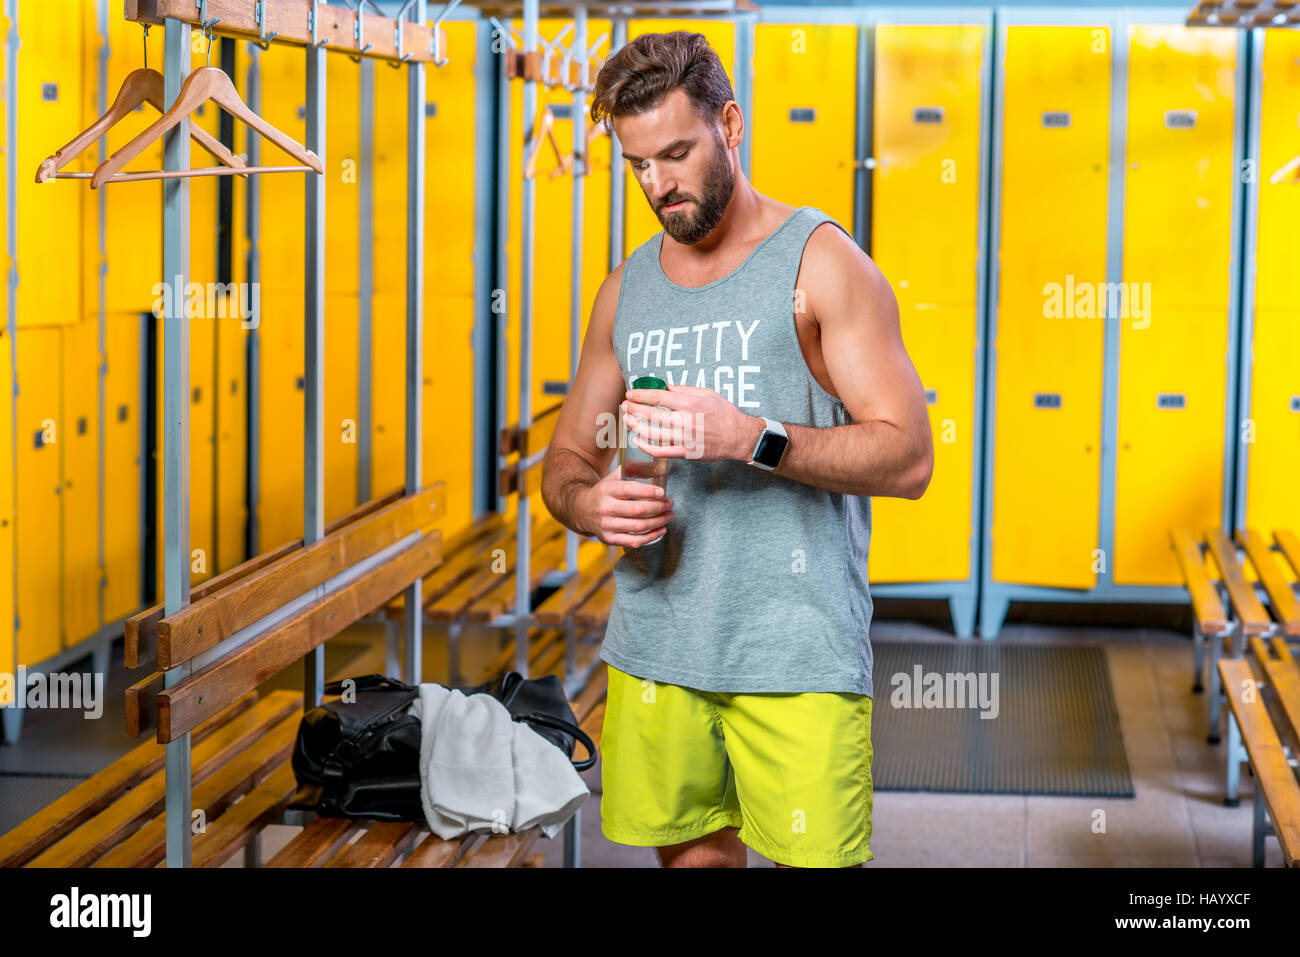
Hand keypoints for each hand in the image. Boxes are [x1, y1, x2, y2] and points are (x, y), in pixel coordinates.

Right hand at [580, 466, 674, 547]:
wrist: (581, 510)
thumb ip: (630, 470)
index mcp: (606, 490)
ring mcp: (607, 525)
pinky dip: (651, 536)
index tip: (662, 492)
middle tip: (669, 504)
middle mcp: (605, 508)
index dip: (648, 491)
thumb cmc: (603, 493)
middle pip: (636, 510)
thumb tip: (654, 464)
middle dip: (657, 507)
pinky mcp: (610, 539)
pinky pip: (634, 541)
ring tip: (669, 515)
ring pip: (638, 526)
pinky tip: (661, 529)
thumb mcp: (611, 479)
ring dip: (658, 521)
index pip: (629, 490)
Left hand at [622, 383, 760, 462]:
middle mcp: (685, 420)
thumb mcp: (706, 394)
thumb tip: (663, 386)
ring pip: (652, 433)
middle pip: (651, 414)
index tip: (630, 394)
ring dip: (636, 426)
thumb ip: (683, 390)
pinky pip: (660, 451)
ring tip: (628, 421)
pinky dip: (646, 446)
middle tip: (625, 406)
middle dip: (633, 409)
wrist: (738, 436)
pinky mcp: (685, 452)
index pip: (657, 397)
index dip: (640, 395)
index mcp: (689, 403)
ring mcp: (684, 438)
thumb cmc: (724, 413)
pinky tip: (638, 440)